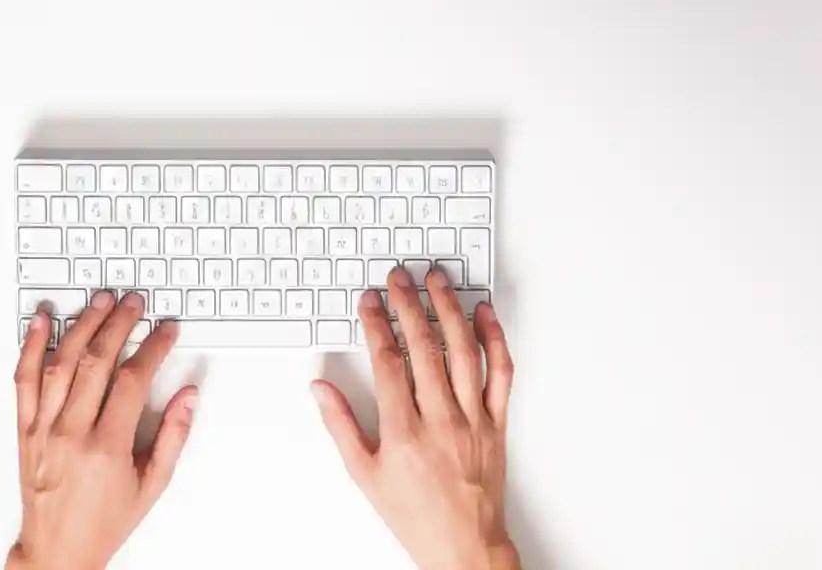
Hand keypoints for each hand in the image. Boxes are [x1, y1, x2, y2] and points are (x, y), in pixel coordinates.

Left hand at [9, 291, 197, 569]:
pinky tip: (40, 322)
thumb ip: (172, 436)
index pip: (132, 380)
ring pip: (61, 363)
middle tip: (134, 303)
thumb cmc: (104, 521)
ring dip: (82, 326)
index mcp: (106, 448)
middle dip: (119, 324)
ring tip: (99, 301)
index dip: (152, 348)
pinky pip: (24, 380)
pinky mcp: (24, 431)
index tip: (166, 331)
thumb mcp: (152, 485)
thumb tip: (189, 396)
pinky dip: (30, 346)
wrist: (58, 550)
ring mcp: (43, 430)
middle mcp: (71, 434)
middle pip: (96, 361)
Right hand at [311, 267, 519, 569]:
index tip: (370, 301)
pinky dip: (494, 340)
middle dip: (409, 305)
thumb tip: (320, 389)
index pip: (388, 362)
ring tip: (438, 281)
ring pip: (463, 352)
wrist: (464, 545)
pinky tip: (484, 315)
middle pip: (424, 347)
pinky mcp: (497, 423)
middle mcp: (441, 420)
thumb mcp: (364, 474)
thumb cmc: (415, 514)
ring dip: (449, 309)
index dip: (376, 325)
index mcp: (404, 432)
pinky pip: (501, 374)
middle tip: (399, 278)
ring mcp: (473, 419)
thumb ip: (341, 426)